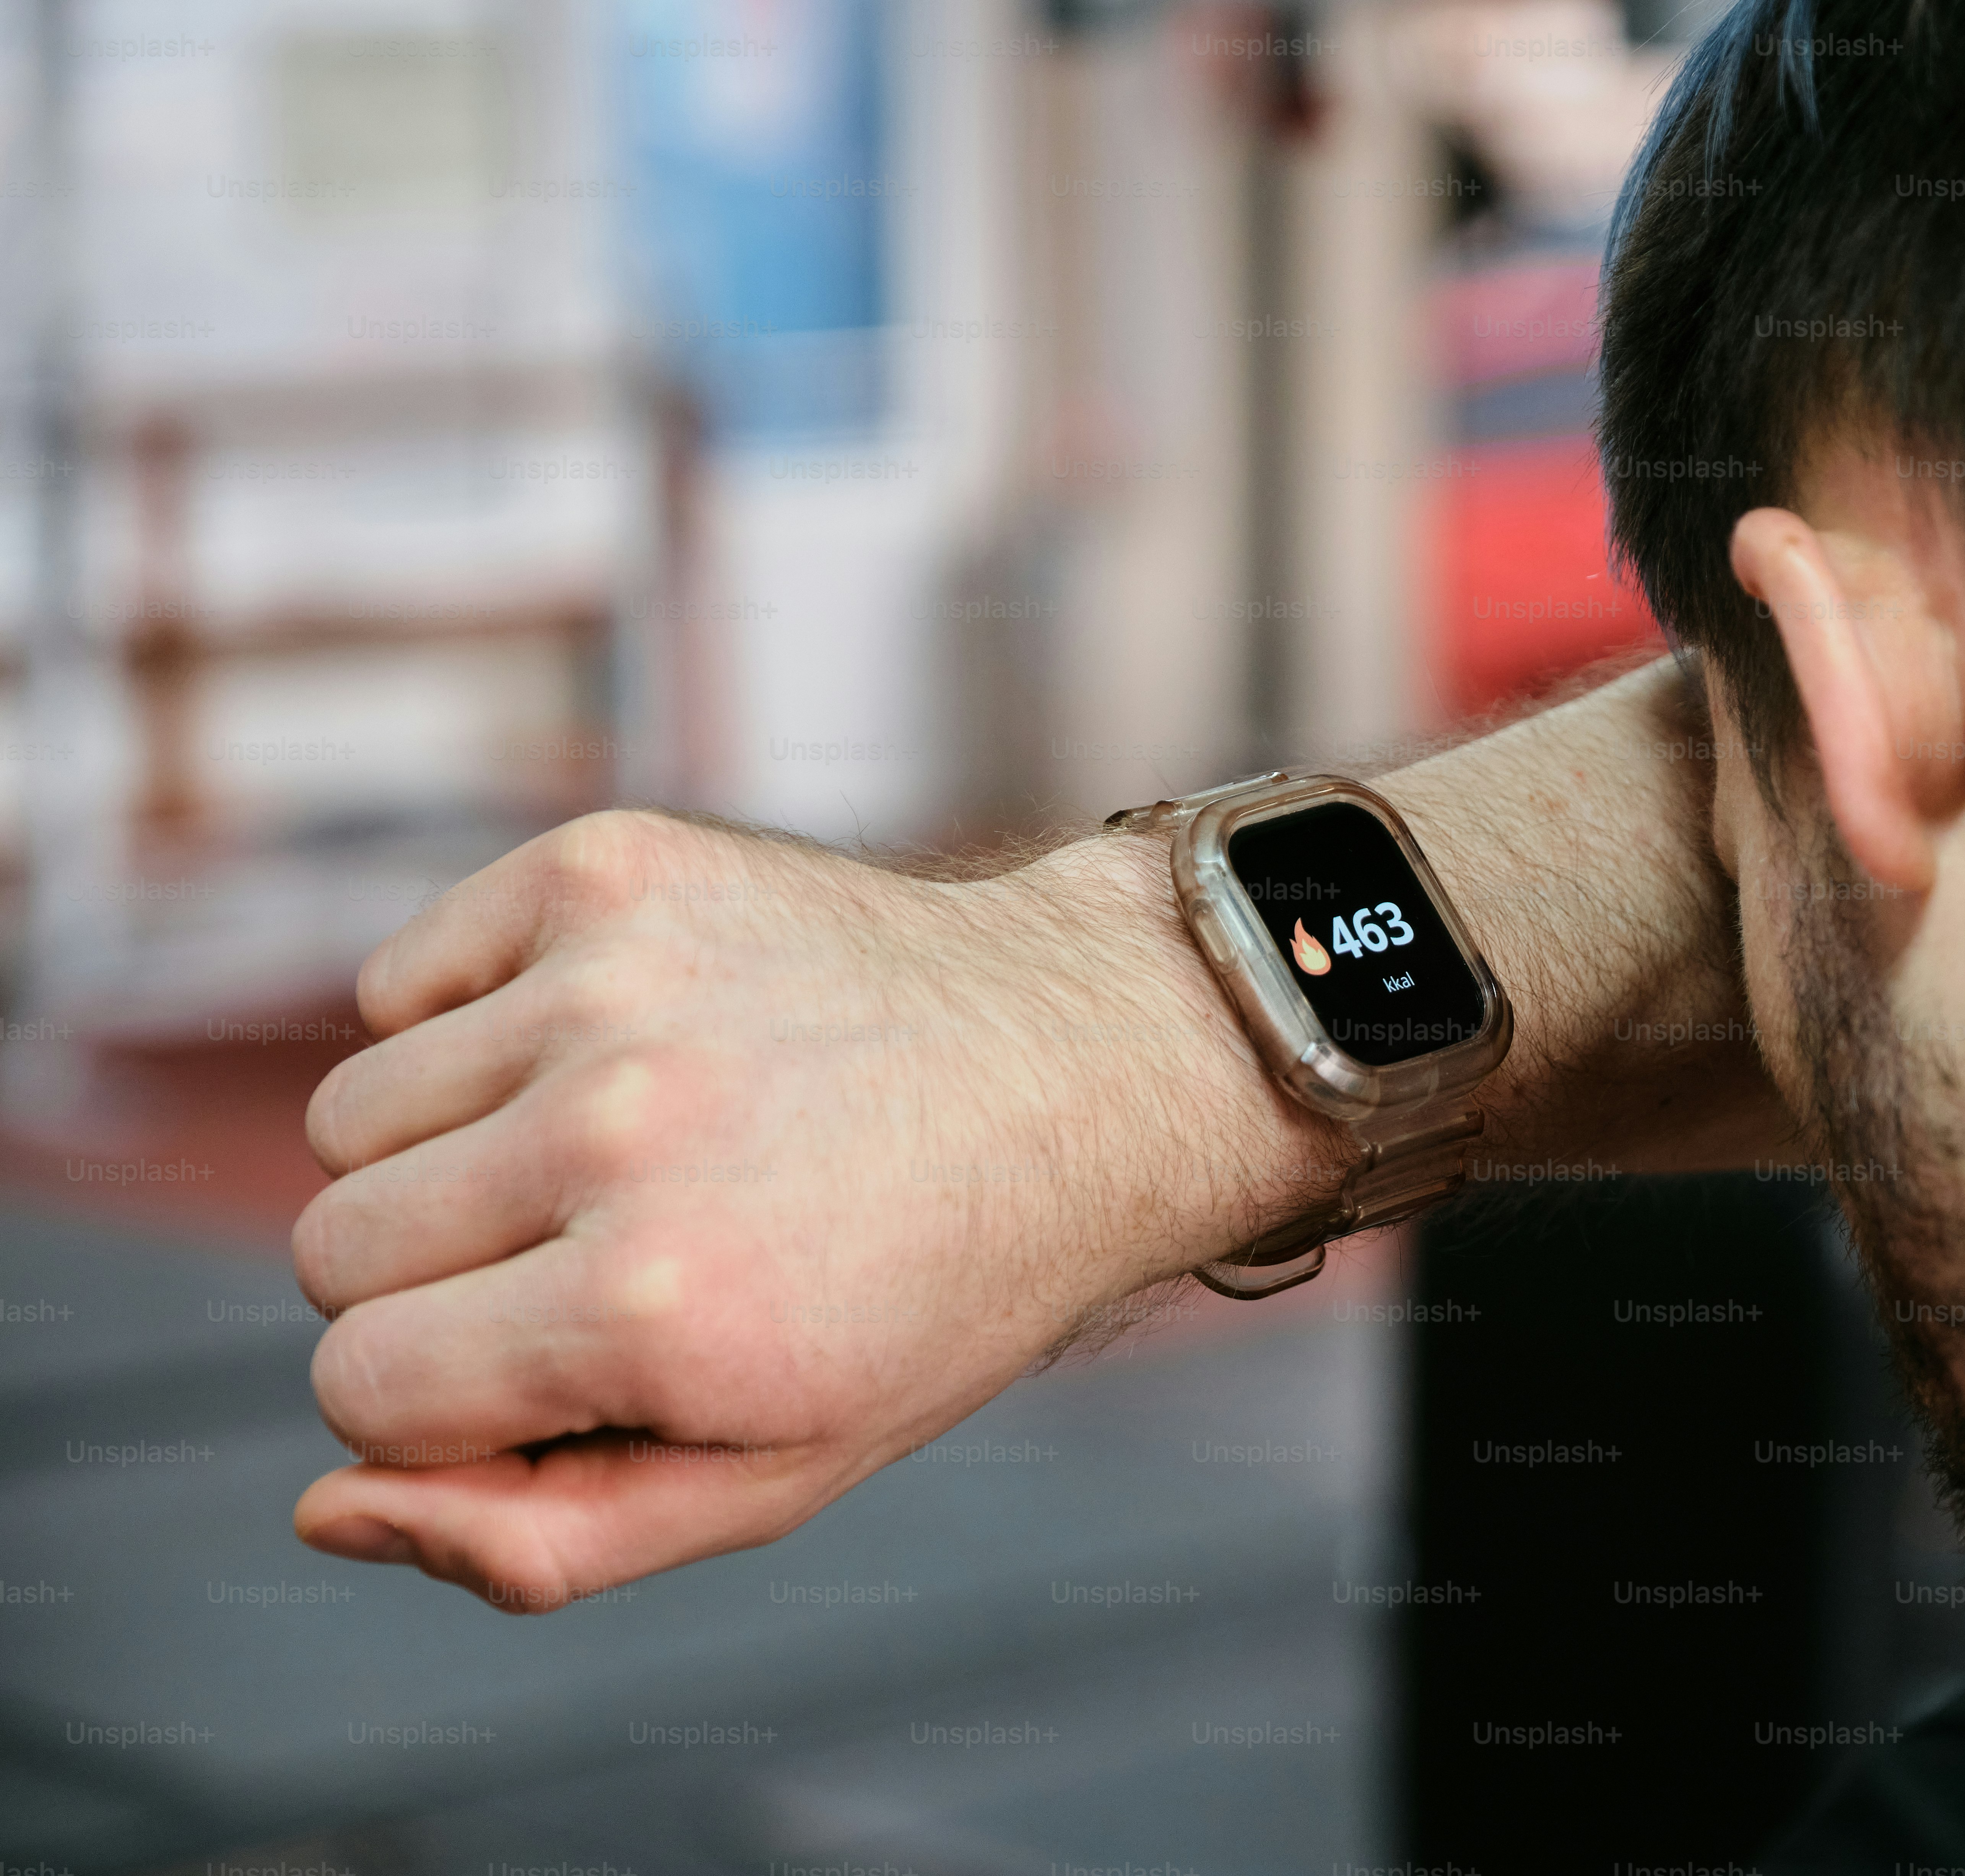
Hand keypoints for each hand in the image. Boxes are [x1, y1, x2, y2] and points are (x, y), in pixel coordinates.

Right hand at [289, 810, 1336, 1609]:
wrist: (1077, 1068)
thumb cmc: (926, 1288)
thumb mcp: (774, 1473)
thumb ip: (542, 1539)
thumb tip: (328, 1509)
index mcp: (656, 1312)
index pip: (360, 1389)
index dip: (444, 1397)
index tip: (559, 1360)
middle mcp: (620, 1132)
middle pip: (336, 1248)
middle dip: (437, 1279)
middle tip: (597, 1251)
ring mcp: (614, 982)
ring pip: (352, 1116)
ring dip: (449, 1151)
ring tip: (615, 1149)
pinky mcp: (609, 867)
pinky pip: (400, 981)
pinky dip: (470, 1020)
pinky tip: (612, 1044)